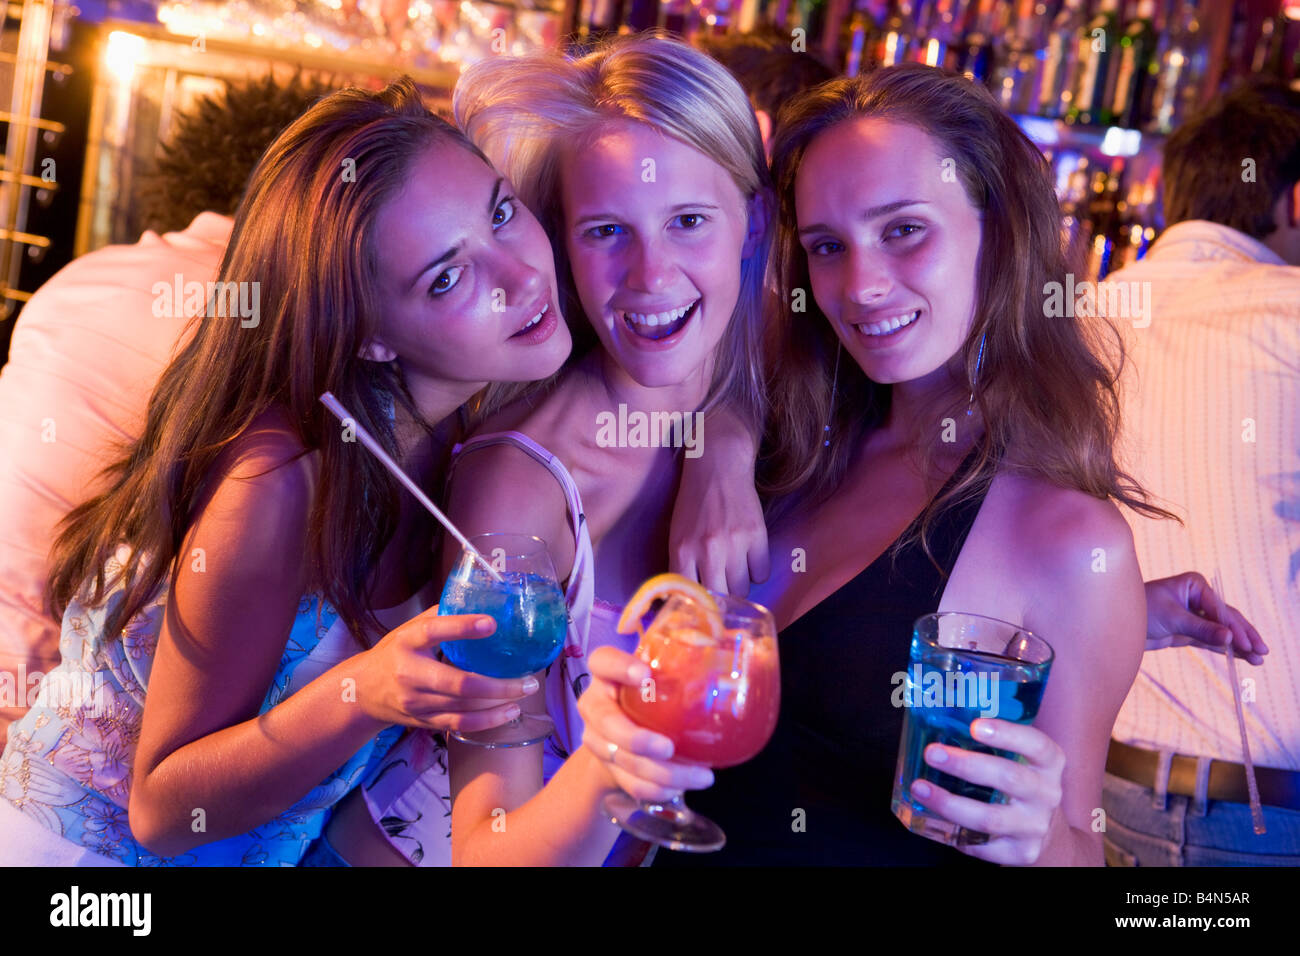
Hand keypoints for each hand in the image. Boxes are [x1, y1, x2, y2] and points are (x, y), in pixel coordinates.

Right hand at [352, 605, 536, 732]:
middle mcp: (410, 674)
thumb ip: (441, 615)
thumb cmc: (394, 653)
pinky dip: (486, 722)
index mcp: (407, 641)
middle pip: (458, 684)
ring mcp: (417, 702)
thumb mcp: (408, 629)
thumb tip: (482, 600)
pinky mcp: (424, 721)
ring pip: (463, 709)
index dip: (462, 627)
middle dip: (498, 685)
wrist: (362, 692)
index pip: (434, 631)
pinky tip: (507, 713)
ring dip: (498, 706)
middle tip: (528, 680)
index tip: (492, 623)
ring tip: (524, 695)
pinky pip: (459, 725)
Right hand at [577, 647, 714, 802]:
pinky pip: (629, 783)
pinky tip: (682, 789)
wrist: (622, 740)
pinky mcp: (606, 768)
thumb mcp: (665, 678)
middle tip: (668, 747)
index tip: (645, 675)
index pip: (602, 661)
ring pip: (622, 760)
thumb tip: (749, 651)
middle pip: (606, 721)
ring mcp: (597, 740)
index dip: (619, 666)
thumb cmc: (652, 699)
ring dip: (661, 774)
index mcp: (608, 675)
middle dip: (637, 739)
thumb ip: (691, 665)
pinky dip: (657, 790)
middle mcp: (596, 706)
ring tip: (701, 776)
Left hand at [669, 438, 769, 595]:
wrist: (718, 467)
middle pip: (718, 598)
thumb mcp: (677, 534)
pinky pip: (762, 574)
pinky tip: (749, 560)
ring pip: (742, 590)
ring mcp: (735, 544)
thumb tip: (688, 598)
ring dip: (739, 586)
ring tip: (734, 572)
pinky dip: (757, 572)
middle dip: (720, 601)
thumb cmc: (694, 503)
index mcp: (682, 549)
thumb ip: (681, 565)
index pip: (689, 595)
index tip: (701, 608)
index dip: (696, 606)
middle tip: (721, 594)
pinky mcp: (758, 536)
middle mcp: (708, 550)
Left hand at [909, 718, 1064, 865]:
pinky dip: (955, 833)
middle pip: (1009, 778)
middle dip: (966, 766)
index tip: (975, 726)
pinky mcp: (1021, 853)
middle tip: (932, 753)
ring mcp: (1035, 827)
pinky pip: (983, 846)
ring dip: (949, 803)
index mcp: (1049, 764)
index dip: (1008, 734)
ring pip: (990, 818)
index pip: (1037, 745)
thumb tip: (940, 716)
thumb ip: (994, 741)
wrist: (1048, 833)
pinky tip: (934, 820)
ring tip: (920, 788)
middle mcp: (1046, 794)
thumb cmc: (1021, 784)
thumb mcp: (1021, 760)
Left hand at [1144, 572, 1266, 664]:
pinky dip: (1225, 649)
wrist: (1116, 624)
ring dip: (1239, 645)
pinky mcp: (1189, 631)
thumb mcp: (1172, 619)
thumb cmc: (1140, 610)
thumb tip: (1229, 639)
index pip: (1221, 609)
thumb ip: (1201, 629)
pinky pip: (1212, 641)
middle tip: (1262, 652)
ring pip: (1222, 631)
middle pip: (1227, 619)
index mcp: (1195, 585)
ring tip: (1258, 660)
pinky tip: (1242, 658)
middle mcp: (1198, 598)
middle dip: (1244, 636)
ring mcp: (1195, 615)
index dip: (1236, 628)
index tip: (1247, 645)